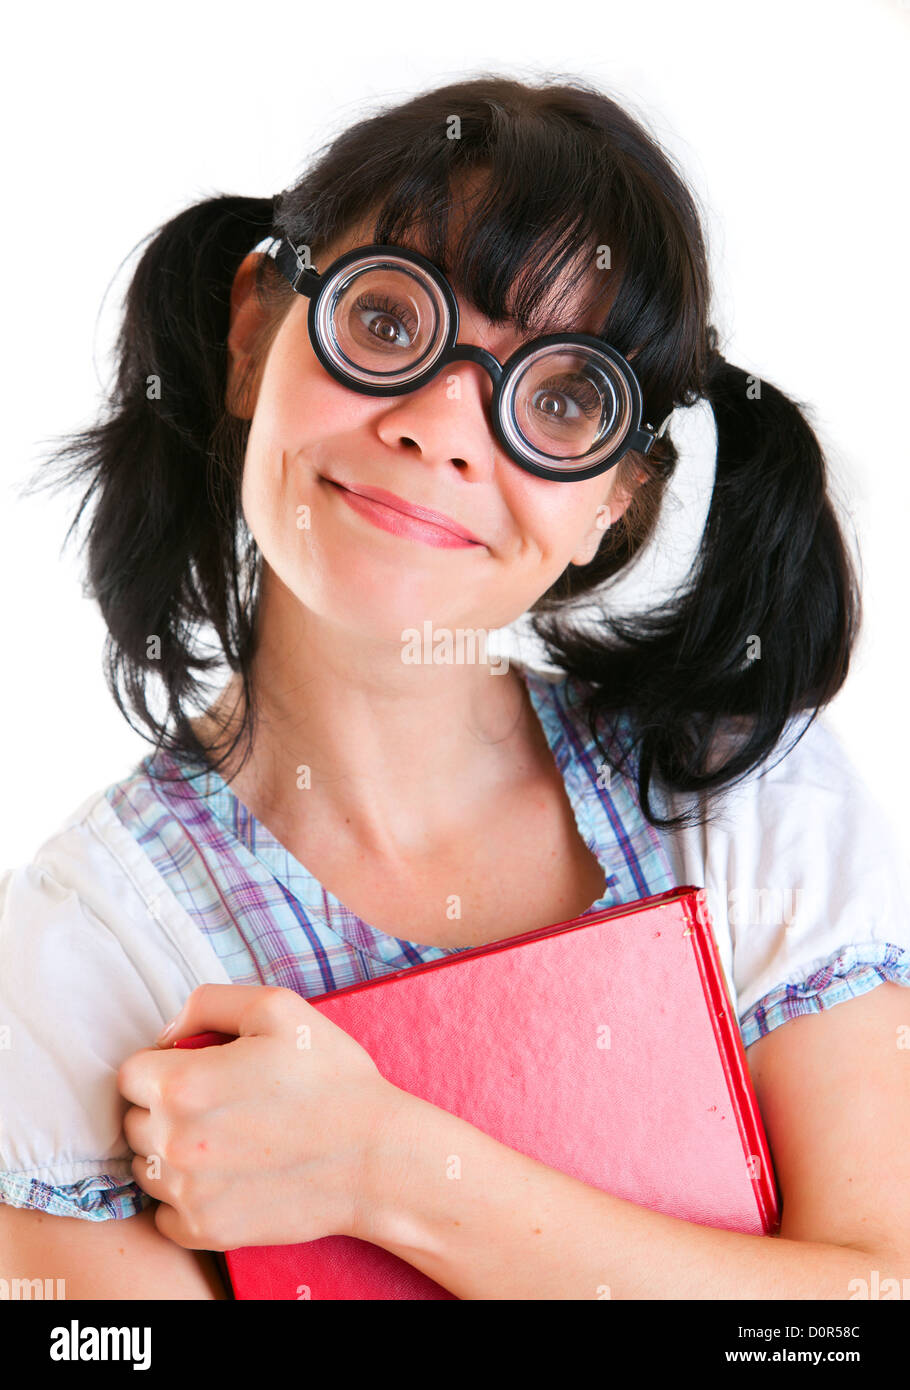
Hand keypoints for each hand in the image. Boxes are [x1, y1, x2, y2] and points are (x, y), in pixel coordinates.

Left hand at [117, 984, 397, 1251]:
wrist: (373, 1157)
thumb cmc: (330, 1078)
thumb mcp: (277, 1009)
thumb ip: (207, 1003)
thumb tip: (166, 1032)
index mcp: (182, 1085)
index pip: (130, 1074)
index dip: (163, 1065)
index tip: (200, 1069)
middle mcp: (173, 1144)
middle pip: (134, 1120)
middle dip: (166, 1108)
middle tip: (220, 1102)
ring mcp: (186, 1193)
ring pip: (146, 1167)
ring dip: (171, 1153)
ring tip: (225, 1139)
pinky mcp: (204, 1231)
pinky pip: (163, 1213)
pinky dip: (185, 1197)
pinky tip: (225, 1176)